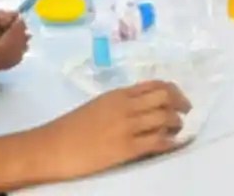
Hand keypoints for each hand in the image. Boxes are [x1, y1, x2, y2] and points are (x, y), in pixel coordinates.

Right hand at [31, 81, 191, 181]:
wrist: (49, 147)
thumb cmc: (70, 128)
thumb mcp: (99, 105)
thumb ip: (122, 102)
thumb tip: (145, 104)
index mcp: (119, 94)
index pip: (156, 85)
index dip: (174, 91)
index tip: (180, 100)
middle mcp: (126, 107)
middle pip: (166, 98)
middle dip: (181, 105)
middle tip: (184, 114)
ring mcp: (127, 127)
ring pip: (166, 118)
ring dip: (177, 124)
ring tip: (176, 131)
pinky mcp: (125, 148)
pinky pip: (157, 142)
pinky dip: (170, 142)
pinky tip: (172, 144)